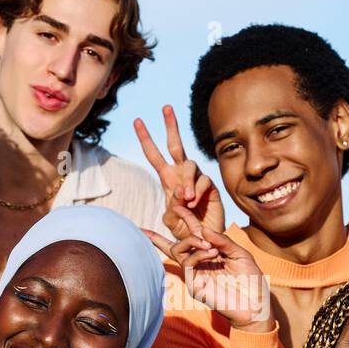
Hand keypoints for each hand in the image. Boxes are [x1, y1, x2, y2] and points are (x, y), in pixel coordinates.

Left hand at [135, 106, 224, 238]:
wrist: (204, 240)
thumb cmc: (185, 230)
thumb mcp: (171, 221)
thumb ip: (171, 209)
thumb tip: (178, 193)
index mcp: (167, 179)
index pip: (154, 155)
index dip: (146, 138)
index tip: (137, 121)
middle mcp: (181, 174)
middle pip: (175, 145)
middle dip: (171, 126)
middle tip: (166, 107)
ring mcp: (197, 179)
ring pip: (190, 166)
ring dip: (187, 181)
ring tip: (186, 199)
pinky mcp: (211, 186)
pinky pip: (203, 182)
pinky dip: (197, 191)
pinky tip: (194, 202)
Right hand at [144, 223, 272, 330]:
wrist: (255, 304)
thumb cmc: (251, 280)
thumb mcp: (240, 253)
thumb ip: (222, 241)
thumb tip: (203, 230)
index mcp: (211, 253)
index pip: (194, 234)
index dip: (185, 219)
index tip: (176, 205)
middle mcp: (200, 262)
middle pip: (178, 241)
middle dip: (180, 223)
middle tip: (184, 213)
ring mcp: (196, 273)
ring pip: (178, 250)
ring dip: (191, 241)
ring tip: (209, 245)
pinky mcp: (194, 284)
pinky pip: (187, 263)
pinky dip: (198, 254)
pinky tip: (211, 253)